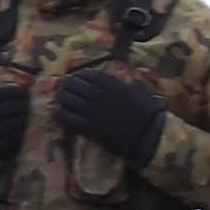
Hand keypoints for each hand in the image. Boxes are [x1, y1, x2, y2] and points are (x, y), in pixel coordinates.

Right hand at [0, 81, 32, 174]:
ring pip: (11, 126)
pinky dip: (17, 139)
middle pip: (8, 109)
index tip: (23, 91)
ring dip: (23, 121)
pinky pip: (7, 144)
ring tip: (29, 118)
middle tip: (30, 104)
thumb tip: (0, 93)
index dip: (14, 92)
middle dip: (22, 106)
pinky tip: (22, 135)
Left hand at [54, 65, 168, 164]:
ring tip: (60, 99)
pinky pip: (70, 119)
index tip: (76, 76)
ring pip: (69, 100)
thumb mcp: (138, 89)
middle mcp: (100, 96)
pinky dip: (62, 115)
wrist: (150, 135)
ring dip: (62, 98)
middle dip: (67, 85)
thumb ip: (123, 83)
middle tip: (64, 87)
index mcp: (113, 84)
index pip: (89, 74)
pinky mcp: (91, 128)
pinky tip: (59, 114)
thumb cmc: (149, 112)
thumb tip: (115, 79)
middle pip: (75, 85)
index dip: (79, 74)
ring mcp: (94, 112)